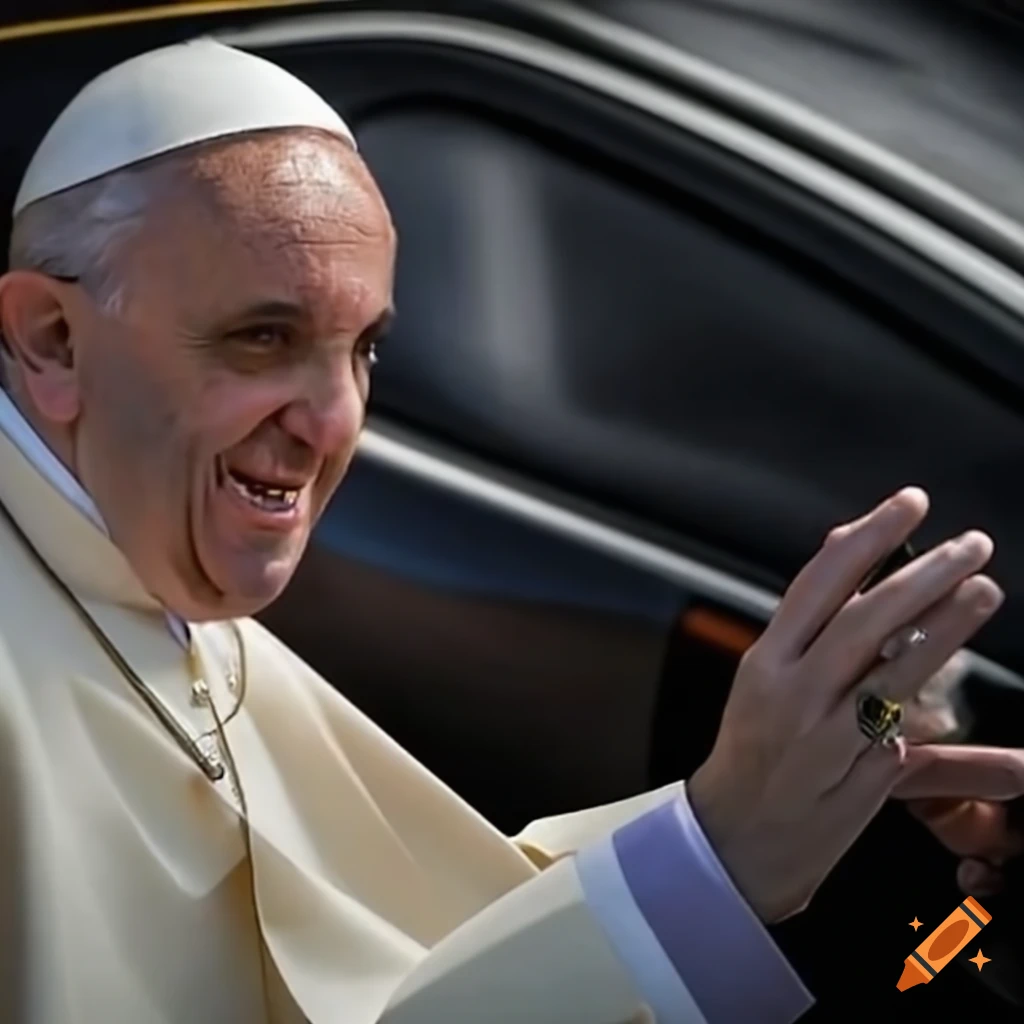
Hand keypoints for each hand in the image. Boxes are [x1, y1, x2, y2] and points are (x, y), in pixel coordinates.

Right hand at [686, 487, 1023, 922]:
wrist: (731, 836)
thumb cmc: (752, 749)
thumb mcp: (765, 679)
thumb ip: (809, 622)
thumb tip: (845, 549)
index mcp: (766, 660)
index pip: (817, 584)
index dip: (866, 540)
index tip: (907, 506)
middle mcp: (792, 692)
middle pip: (863, 619)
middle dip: (920, 574)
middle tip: (969, 545)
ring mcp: (826, 737)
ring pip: (894, 673)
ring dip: (945, 628)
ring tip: (983, 590)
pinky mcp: (858, 781)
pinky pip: (914, 748)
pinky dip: (954, 736)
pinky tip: (991, 729)